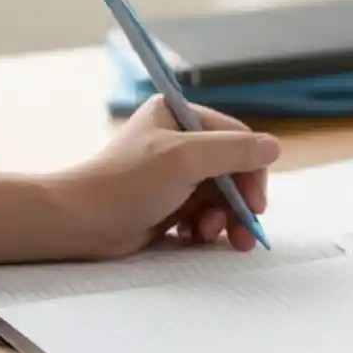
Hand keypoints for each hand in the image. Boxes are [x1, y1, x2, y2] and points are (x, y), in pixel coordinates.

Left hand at [59, 95, 280, 257]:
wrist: (77, 224)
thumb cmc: (124, 184)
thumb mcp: (185, 159)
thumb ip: (233, 150)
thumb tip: (274, 147)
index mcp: (180, 115)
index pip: (236, 138)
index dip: (251, 170)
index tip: (255, 203)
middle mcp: (179, 140)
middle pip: (232, 169)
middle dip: (239, 201)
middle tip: (244, 231)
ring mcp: (174, 173)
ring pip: (221, 194)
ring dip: (225, 218)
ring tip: (214, 235)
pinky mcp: (169, 201)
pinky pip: (205, 211)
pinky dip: (208, 226)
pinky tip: (196, 236)